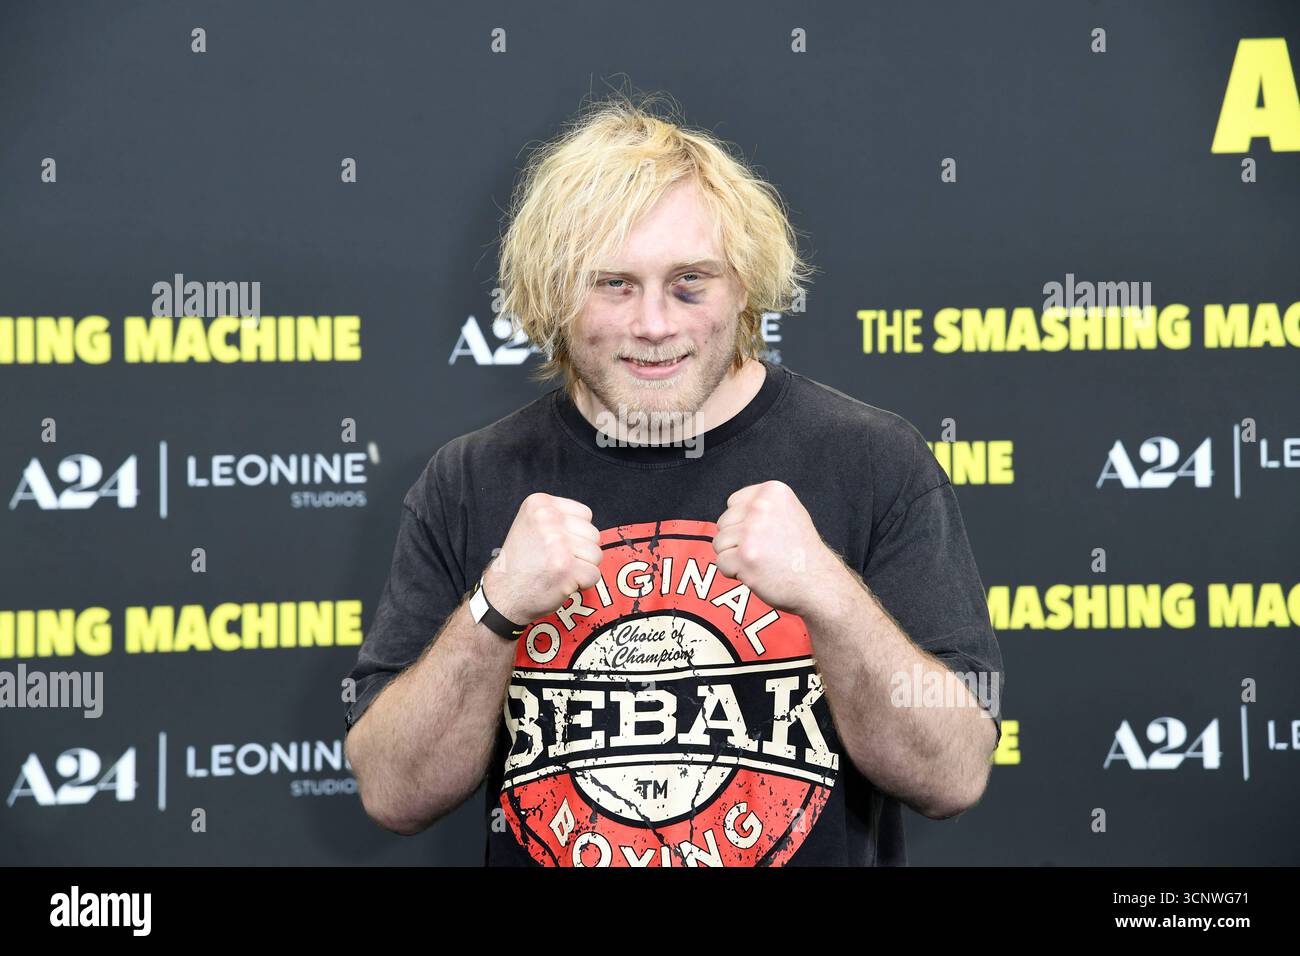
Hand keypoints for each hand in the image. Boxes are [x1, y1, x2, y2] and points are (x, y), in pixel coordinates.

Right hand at [483, 493, 601, 623]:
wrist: (503, 593)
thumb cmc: (520, 563)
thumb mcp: (530, 524)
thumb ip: (558, 519)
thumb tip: (588, 526)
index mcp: (540, 504)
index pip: (585, 514)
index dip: (576, 534)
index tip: (557, 545)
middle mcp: (548, 518)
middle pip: (593, 534)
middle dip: (581, 551)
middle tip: (557, 560)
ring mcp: (558, 542)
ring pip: (596, 554)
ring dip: (583, 567)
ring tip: (560, 571)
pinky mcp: (566, 566)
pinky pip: (594, 574)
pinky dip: (583, 583)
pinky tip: (562, 582)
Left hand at [713, 480, 839, 615]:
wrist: (818, 582)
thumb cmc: (801, 551)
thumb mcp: (789, 512)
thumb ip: (761, 506)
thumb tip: (731, 510)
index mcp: (772, 491)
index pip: (733, 503)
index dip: (743, 522)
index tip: (764, 534)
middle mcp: (761, 506)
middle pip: (723, 522)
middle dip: (737, 540)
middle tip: (765, 550)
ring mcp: (753, 532)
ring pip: (719, 543)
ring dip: (734, 557)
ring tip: (761, 561)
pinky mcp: (746, 557)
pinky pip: (721, 563)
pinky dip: (734, 572)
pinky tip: (756, 572)